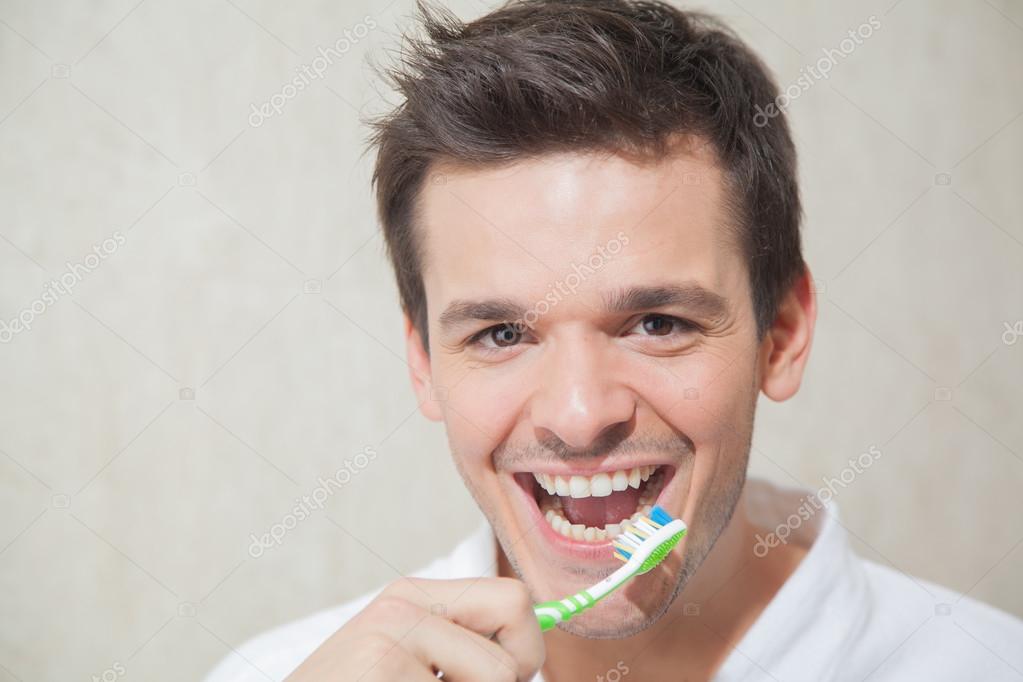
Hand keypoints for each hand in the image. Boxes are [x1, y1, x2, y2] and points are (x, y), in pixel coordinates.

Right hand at [287, 577, 545, 680]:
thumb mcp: (406, 661)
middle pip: (517, 641)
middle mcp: (402, 606)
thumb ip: (460, 648)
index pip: (515, 600)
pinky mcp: (380, 670)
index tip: (502, 678)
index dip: (525, 650)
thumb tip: (529, 660)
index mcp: (414, 597)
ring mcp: (388, 639)